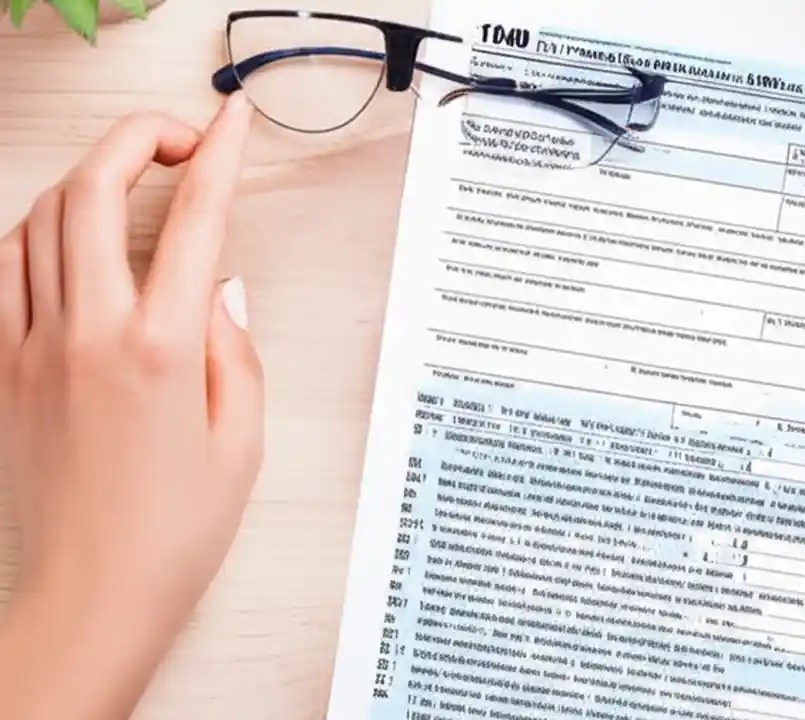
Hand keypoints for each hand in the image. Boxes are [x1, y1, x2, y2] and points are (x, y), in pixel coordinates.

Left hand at [0, 94, 261, 718]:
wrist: (87, 598)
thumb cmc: (170, 534)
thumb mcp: (242, 443)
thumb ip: (237, 352)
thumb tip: (224, 289)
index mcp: (161, 352)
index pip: (195, 220)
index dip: (219, 153)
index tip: (233, 120)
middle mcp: (88, 334)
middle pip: (95, 189)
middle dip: (139, 137)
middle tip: (179, 139)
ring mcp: (32, 347)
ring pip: (41, 217)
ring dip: (89, 178)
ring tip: (132, 186)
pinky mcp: (1, 368)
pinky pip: (5, 268)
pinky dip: (38, 230)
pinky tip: (71, 239)